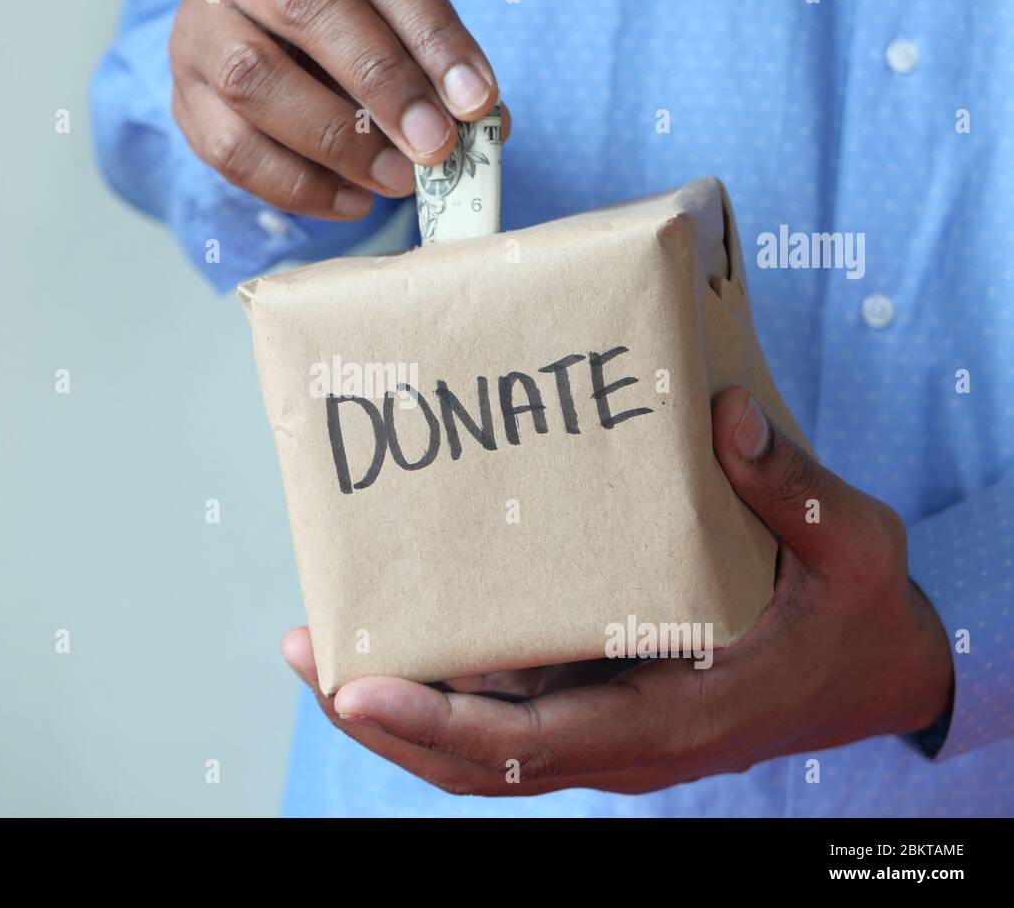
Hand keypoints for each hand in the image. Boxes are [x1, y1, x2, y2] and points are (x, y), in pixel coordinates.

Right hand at [169, 0, 505, 218]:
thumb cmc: (338, 10)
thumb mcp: (388, 7)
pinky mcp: (183, 90)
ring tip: (394, 180)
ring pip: (253, 82)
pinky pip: (227, 147)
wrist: (248, 0)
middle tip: (433, 147)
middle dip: (382, 87)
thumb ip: (432, 53)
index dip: (434, 37)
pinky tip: (351, 201)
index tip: (477, 99)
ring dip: (334, 143)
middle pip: (309, 9)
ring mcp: (204, 27)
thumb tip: (487, 123)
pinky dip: (295, 186)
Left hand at [281, 386, 954, 795]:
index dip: (439, 724)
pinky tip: (405, 631)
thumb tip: (724, 417)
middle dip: (384, 718)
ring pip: (482, 745)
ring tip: (324, 639)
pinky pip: (508, 713)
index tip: (357, 690)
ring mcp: (606, 729)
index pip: (533, 742)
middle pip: (477, 758)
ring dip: (400, 706)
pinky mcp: (601, 703)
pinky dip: (447, 688)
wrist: (871, 674)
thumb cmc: (854, 619)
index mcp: (671, 717)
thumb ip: (790, 488)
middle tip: (305, 652)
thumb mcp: (852, 548)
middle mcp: (623, 740)